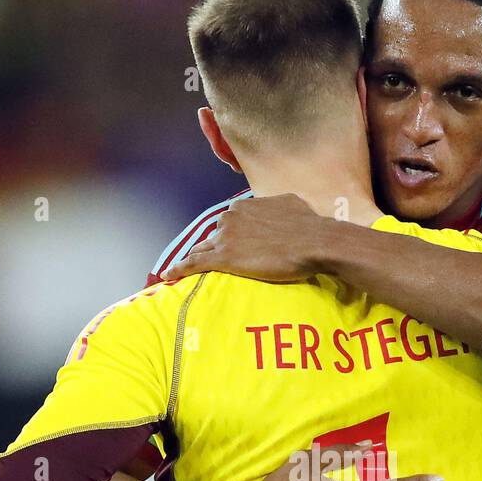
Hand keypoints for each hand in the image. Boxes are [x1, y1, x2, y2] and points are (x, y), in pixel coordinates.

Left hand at [159, 194, 326, 282]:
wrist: (313, 242)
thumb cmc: (307, 225)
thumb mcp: (290, 204)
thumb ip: (275, 207)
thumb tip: (279, 209)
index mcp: (243, 207)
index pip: (229, 223)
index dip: (230, 236)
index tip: (232, 246)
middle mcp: (230, 218)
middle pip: (214, 237)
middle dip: (213, 247)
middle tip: (215, 262)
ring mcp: (225, 238)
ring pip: (202, 249)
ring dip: (195, 258)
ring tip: (184, 269)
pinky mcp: (224, 258)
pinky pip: (194, 263)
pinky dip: (179, 269)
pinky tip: (168, 275)